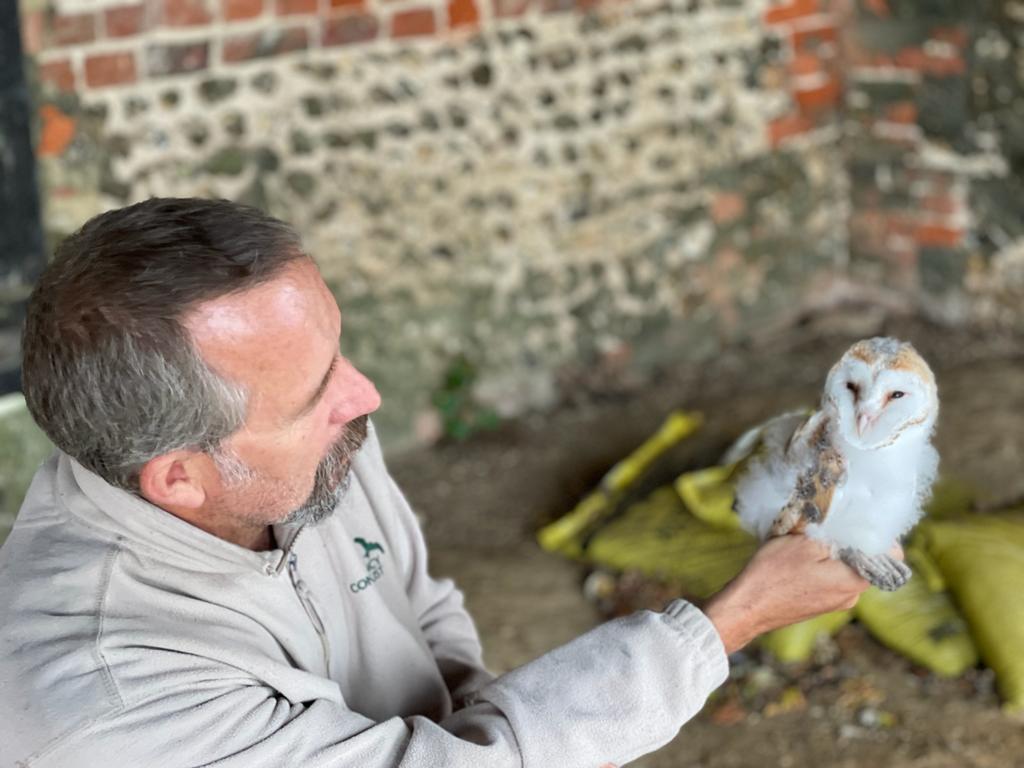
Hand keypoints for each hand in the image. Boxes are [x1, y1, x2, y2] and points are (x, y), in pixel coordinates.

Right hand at [703, 535, 873, 652]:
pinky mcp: (820, 604)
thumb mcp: (804, 543)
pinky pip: (830, 578)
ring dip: (831, 552)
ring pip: (845, 568)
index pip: (891, 556)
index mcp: (854, 581)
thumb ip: (836, 535)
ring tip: (805, 541)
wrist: (747, 607)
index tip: (862, 519)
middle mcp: (852, 596)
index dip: (880, 534)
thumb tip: (854, 527)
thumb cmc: (774, 575)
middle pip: (865, 560)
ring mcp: (835, 602)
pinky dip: (820, 564)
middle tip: (826, 525)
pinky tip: (797, 558)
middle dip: (849, 540)